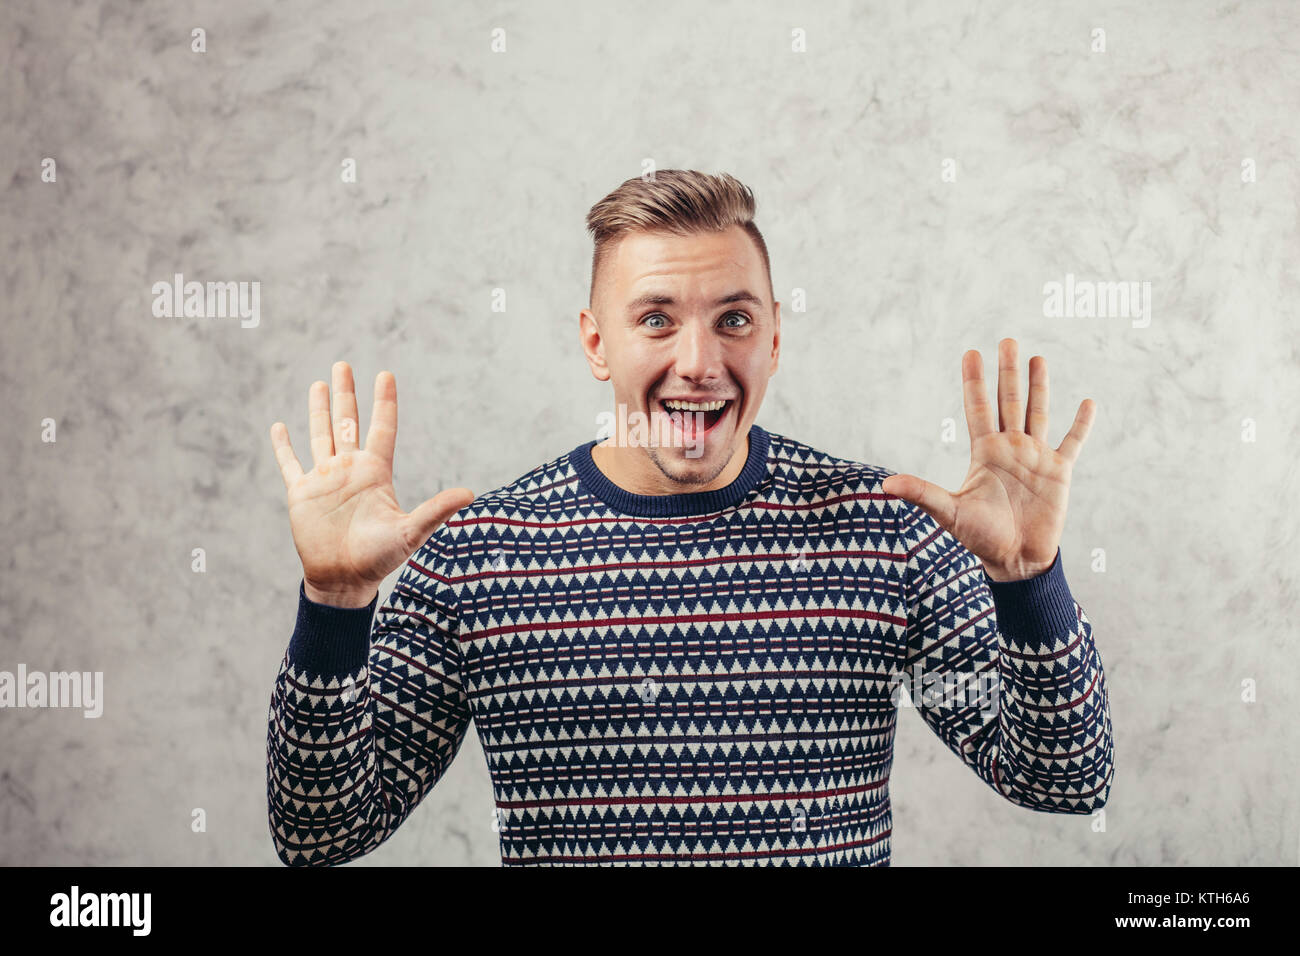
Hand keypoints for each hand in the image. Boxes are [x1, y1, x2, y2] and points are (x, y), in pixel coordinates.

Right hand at [270, 362, 473, 606]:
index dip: (384, 401)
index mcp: (375, 472)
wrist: (344, 580)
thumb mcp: (411, 532)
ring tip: (320, 383)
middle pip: (348, 422)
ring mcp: (325, 479)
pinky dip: (284, 446)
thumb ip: (436, 511)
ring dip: (319, 410)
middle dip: (346, 393)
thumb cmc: (380, 558)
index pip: (382, 428)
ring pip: (320, 435)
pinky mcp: (301, 493)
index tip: (386, 374)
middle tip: (343, 364)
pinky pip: (290, 464)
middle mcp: (350, 469)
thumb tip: (470, 494)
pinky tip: (279, 426)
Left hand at [881, 338, 1095, 581]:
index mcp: (985, 453)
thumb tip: (886, 484)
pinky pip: (1073, 442)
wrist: (1016, 561)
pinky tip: (1087, 403)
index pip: (978, 408)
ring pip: (1038, 413)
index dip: (975, 381)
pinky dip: (1081, 424)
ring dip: (1039, 387)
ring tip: (1038, 359)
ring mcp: (1035, 458)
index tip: (971, 352)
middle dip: (1008, 372)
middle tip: (1008, 340)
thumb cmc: (980, 538)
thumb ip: (922, 493)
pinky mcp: (1059, 473)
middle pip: (1009, 401)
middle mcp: (1010, 448)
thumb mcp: (949, 512)